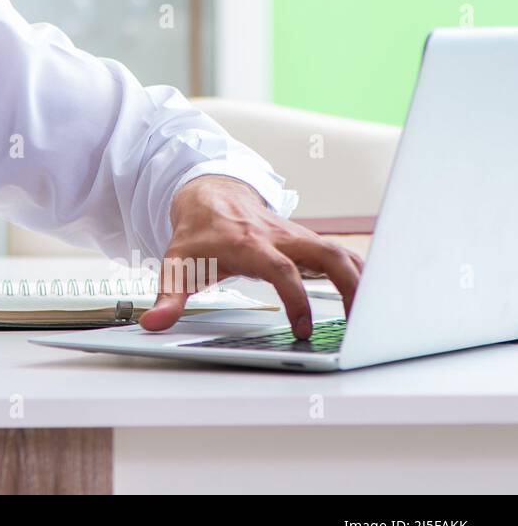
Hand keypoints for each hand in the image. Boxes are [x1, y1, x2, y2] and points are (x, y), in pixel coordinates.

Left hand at [137, 175, 364, 339]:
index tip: (301, 329)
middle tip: (362, 324)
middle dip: (351, 286)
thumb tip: (152, 323)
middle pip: (328, 254)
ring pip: (343, 253)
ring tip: (373, 320)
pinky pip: (342, 255)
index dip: (295, 300)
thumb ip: (167, 296)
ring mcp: (299, 238)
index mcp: (250, 244)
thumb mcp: (175, 264)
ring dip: (363, 283)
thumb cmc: (196, 234)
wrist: (209, 196)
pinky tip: (368, 300)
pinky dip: (360, 275)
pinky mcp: (308, 242)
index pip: (282, 270)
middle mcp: (281, 238)